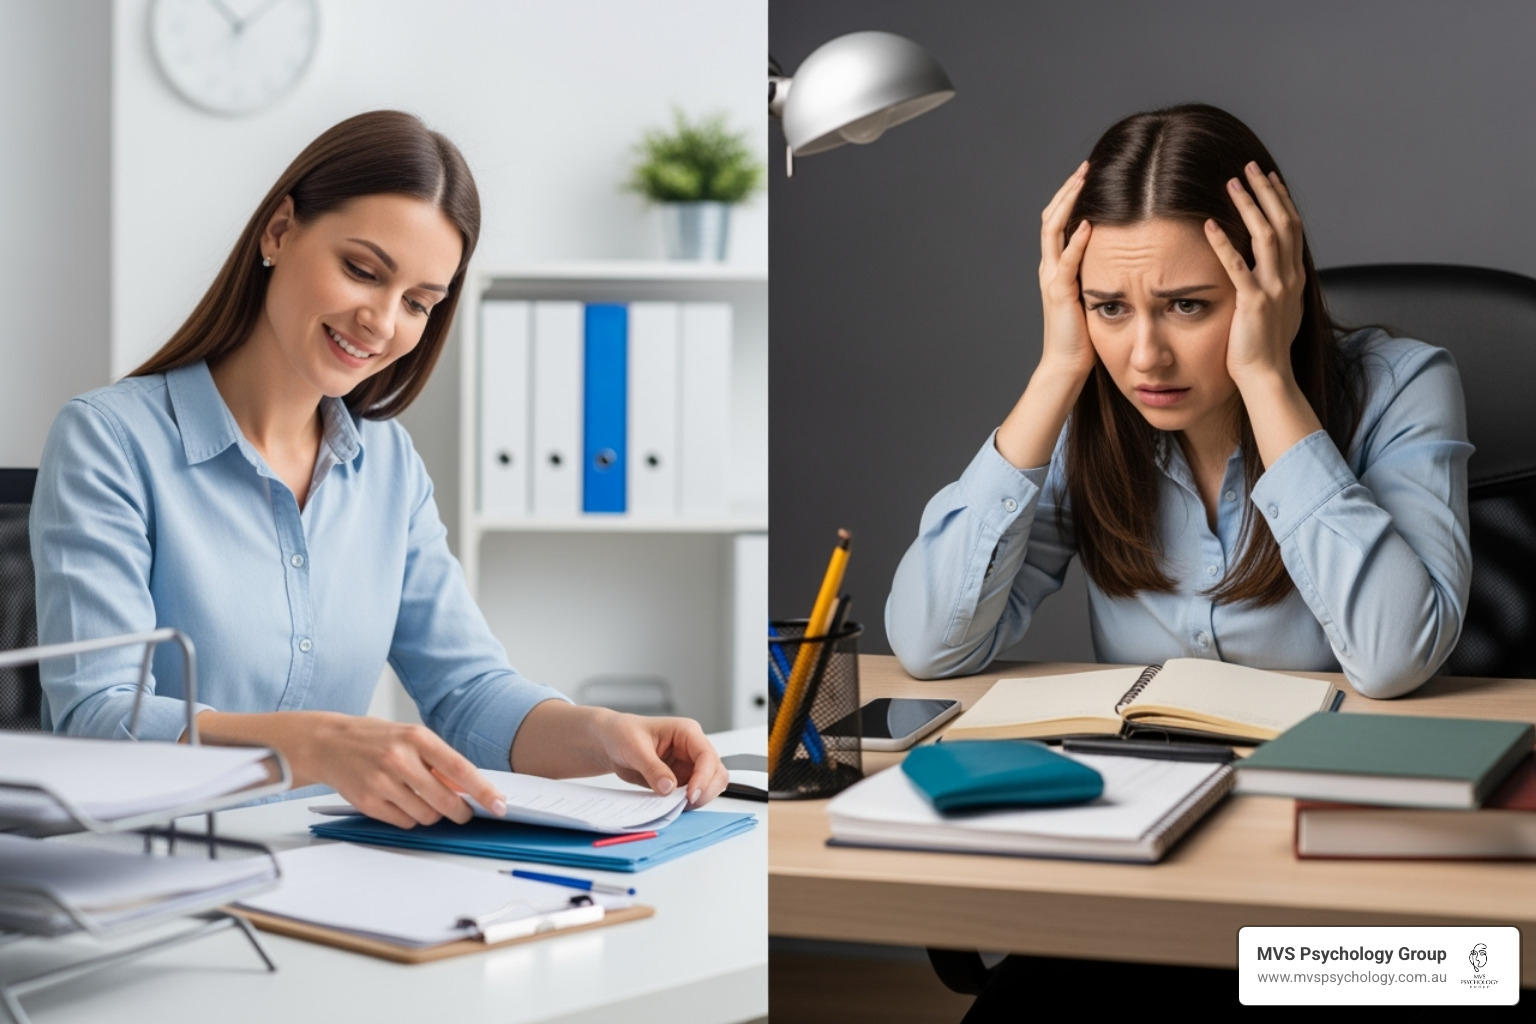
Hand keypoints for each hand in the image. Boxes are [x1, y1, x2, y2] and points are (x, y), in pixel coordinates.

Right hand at [285, 712, 507, 828]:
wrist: (328, 742)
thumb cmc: (375, 738)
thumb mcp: (411, 737)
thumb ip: (439, 760)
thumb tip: (470, 788)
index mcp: (416, 737)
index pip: (459, 769)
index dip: (483, 791)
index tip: (499, 805)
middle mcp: (399, 759)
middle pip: (445, 800)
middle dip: (460, 812)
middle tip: (463, 813)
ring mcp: (381, 782)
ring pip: (426, 816)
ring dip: (432, 815)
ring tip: (422, 800)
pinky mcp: (367, 802)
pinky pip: (404, 822)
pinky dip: (410, 818)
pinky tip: (402, 803)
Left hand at [594, 713, 729, 807]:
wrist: (612, 742)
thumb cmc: (624, 734)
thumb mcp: (635, 749)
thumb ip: (653, 768)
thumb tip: (669, 788)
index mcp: (687, 732)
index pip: (707, 756)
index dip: (703, 777)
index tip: (690, 795)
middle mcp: (693, 749)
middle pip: (716, 772)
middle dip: (706, 790)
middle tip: (686, 804)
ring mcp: (689, 765)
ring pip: (710, 785)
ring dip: (699, 798)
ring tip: (678, 805)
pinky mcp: (682, 779)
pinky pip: (694, 794)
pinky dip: (688, 803)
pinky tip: (674, 806)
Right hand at [1037, 160, 1096, 382]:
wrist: (1067, 365)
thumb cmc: (1085, 336)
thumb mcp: (1095, 296)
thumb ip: (1101, 274)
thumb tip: (1124, 257)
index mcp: (1057, 267)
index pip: (1059, 222)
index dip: (1071, 196)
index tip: (1089, 174)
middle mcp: (1050, 267)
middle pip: (1051, 217)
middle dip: (1068, 190)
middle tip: (1085, 166)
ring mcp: (1052, 278)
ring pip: (1053, 231)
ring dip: (1068, 203)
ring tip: (1083, 180)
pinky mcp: (1060, 293)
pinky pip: (1067, 261)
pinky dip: (1076, 240)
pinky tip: (1088, 223)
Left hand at [1204, 162, 1306, 390]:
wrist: (1268, 375)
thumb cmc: (1266, 346)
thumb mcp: (1279, 309)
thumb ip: (1278, 285)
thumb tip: (1274, 271)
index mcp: (1295, 276)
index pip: (1292, 227)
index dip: (1281, 200)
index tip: (1269, 178)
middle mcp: (1289, 277)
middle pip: (1282, 221)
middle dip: (1266, 191)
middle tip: (1250, 166)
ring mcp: (1274, 288)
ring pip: (1266, 235)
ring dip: (1249, 205)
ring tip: (1232, 182)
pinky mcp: (1253, 302)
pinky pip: (1238, 266)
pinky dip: (1224, 243)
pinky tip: (1210, 225)